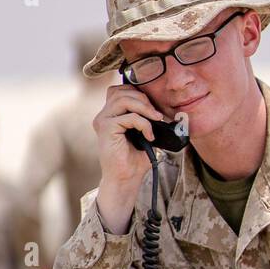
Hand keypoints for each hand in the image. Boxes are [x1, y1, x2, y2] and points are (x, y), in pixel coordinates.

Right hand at [92, 83, 168, 231]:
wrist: (126, 179)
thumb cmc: (135, 159)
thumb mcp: (145, 133)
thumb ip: (148, 118)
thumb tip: (166, 109)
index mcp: (111, 114)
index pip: (121, 90)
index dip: (138, 93)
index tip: (154, 108)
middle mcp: (104, 115)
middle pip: (122, 90)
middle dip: (143, 98)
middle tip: (157, 114)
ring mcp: (103, 121)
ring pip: (124, 99)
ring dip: (144, 107)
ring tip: (156, 120)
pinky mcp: (106, 129)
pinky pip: (129, 117)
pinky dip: (143, 124)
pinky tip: (149, 136)